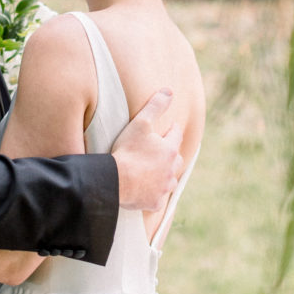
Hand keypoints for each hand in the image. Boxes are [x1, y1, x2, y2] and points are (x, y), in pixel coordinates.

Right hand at [110, 90, 183, 212]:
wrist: (116, 180)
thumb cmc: (127, 150)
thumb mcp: (141, 123)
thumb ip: (155, 106)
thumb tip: (169, 91)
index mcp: (170, 150)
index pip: (176, 135)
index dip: (172, 130)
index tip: (170, 127)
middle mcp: (171, 169)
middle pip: (177, 160)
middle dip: (172, 154)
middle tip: (165, 151)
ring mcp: (164, 188)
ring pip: (171, 180)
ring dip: (167, 175)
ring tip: (159, 173)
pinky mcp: (155, 202)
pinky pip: (159, 198)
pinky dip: (156, 194)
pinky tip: (150, 192)